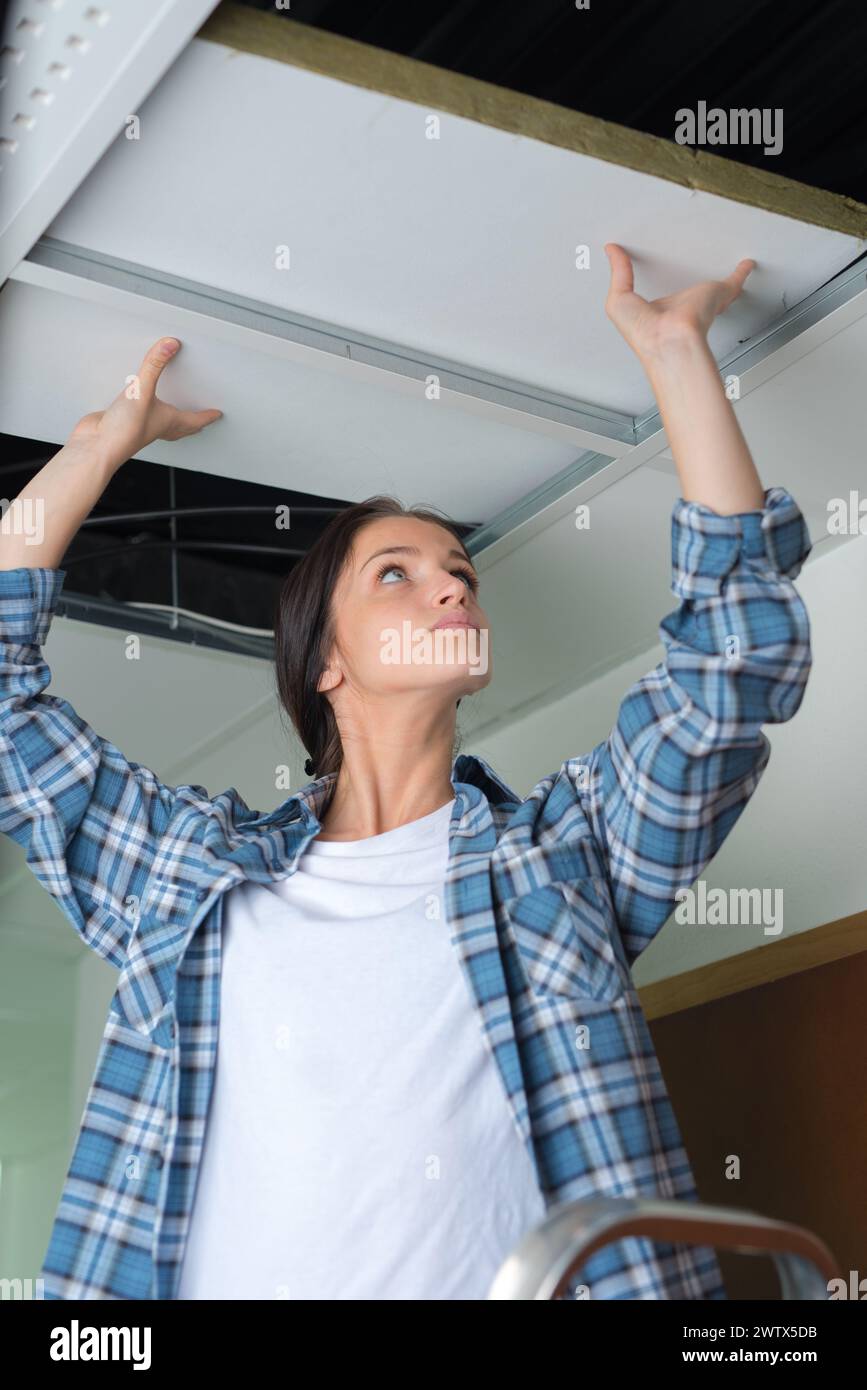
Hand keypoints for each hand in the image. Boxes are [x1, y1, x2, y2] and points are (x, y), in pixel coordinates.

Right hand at [67, 337, 221, 466]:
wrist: (97, 447)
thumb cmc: (123, 429)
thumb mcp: (141, 390)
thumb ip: (155, 365)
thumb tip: (170, 344)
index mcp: (169, 421)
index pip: (195, 420)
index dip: (207, 416)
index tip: (217, 414)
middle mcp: (157, 426)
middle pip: (181, 428)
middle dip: (193, 425)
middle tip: (202, 422)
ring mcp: (140, 427)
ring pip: (163, 425)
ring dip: (172, 422)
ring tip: (175, 414)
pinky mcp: (124, 424)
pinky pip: (140, 417)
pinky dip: (146, 413)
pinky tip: (138, 406)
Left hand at [603, 244, 755, 360]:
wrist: (669, 341)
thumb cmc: (645, 333)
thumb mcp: (619, 300)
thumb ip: (618, 273)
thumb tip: (612, 251)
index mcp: (658, 313)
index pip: (659, 298)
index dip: (656, 288)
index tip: (654, 278)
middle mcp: (682, 310)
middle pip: (689, 294)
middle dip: (691, 286)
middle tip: (692, 274)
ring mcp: (701, 303)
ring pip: (712, 290)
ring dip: (717, 281)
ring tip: (719, 268)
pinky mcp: (717, 294)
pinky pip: (734, 281)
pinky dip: (741, 273)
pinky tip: (744, 265)